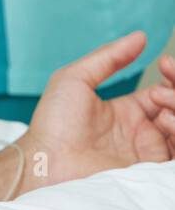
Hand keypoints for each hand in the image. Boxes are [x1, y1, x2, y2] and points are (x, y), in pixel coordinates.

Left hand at [17, 32, 174, 193]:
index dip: (170, 76)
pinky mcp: (149, 172)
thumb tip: (140, 36)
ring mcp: (146, 154)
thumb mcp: (77, 78)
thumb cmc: (54, 122)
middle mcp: (140, 134)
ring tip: (161, 101)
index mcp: (126, 113)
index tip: (164, 63)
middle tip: (167, 75)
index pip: (162, 93)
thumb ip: (109, 57)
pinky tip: (165, 119)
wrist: (46, 161)